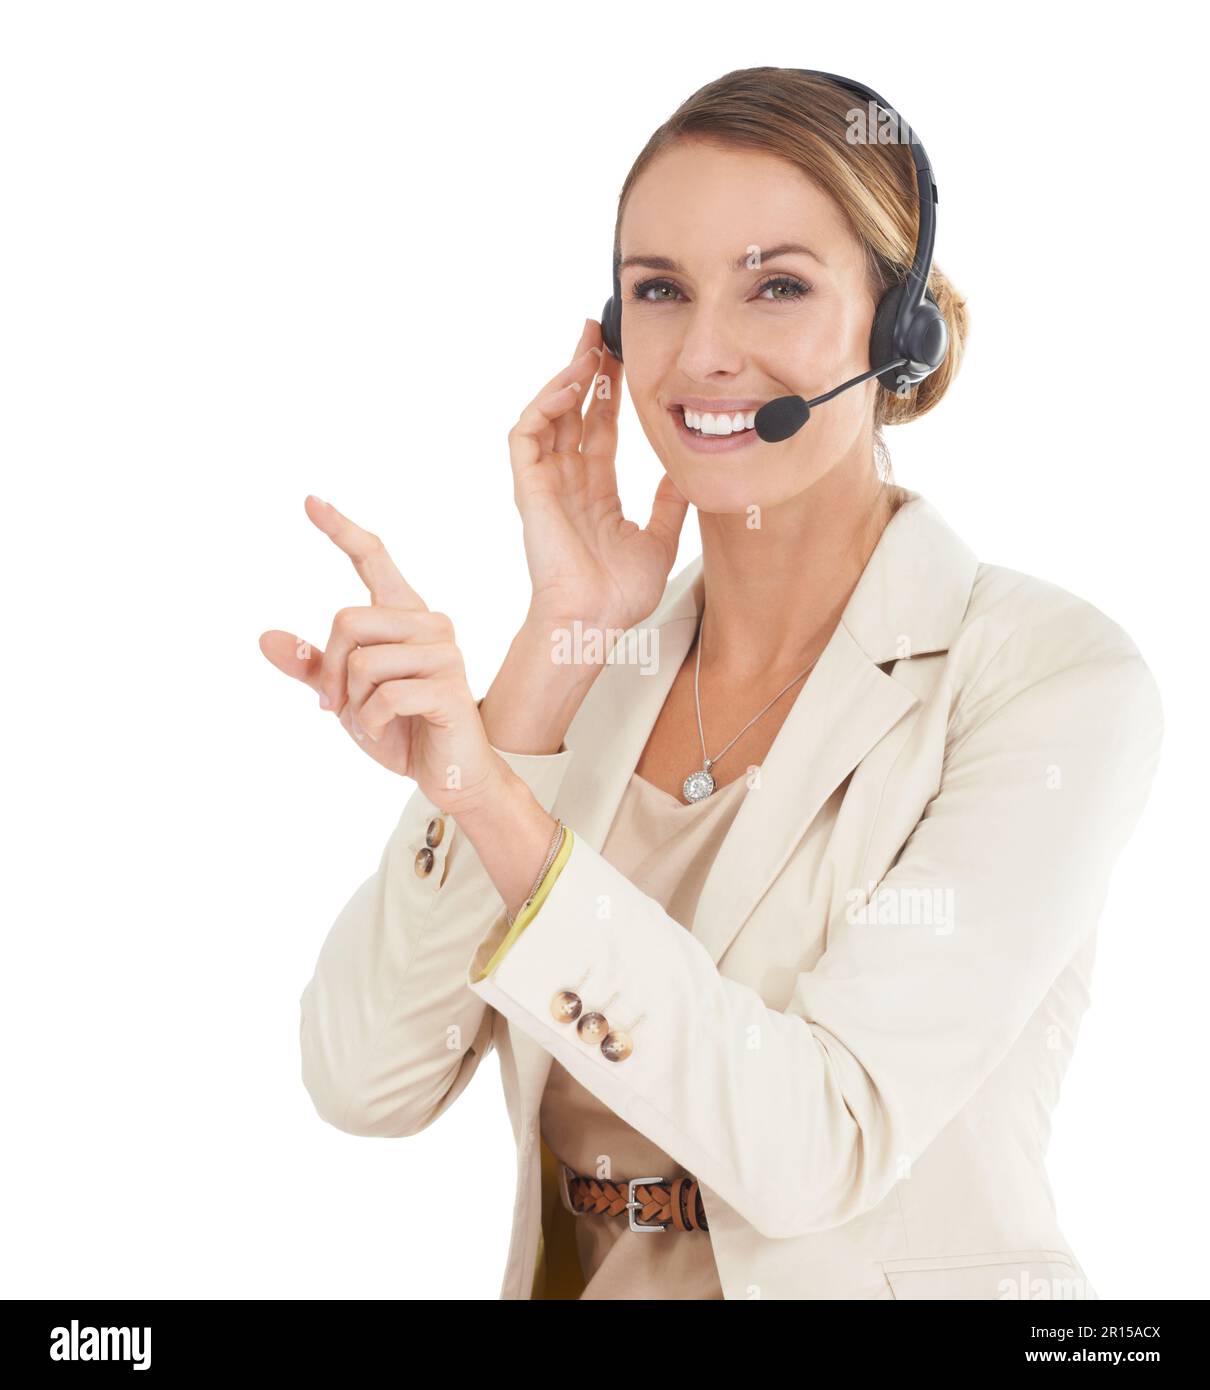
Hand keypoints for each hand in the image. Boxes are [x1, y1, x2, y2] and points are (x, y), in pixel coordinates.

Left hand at [259, 497, 505, 816]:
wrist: (447, 775)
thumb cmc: (402, 729)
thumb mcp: (347, 696)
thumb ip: (313, 666)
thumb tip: (264, 638)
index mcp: (405, 616)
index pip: (374, 559)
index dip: (342, 530)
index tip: (308, 501)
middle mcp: (429, 623)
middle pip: (346, 619)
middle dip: (329, 670)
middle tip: (332, 705)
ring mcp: (443, 653)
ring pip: (361, 660)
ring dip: (352, 702)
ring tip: (369, 719)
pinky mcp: (449, 687)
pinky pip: (383, 696)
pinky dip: (370, 721)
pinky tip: (384, 730)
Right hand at [511, 318, 689, 637]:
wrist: (593, 620)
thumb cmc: (619, 595)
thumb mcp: (661, 540)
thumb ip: (670, 504)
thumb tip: (686, 472)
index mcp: (595, 492)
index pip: (601, 429)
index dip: (610, 393)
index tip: (624, 359)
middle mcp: (568, 481)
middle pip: (574, 411)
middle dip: (586, 369)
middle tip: (602, 331)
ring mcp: (546, 483)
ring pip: (549, 414)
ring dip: (566, 377)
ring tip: (588, 346)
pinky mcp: (529, 486)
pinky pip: (528, 434)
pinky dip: (546, 404)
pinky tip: (571, 384)